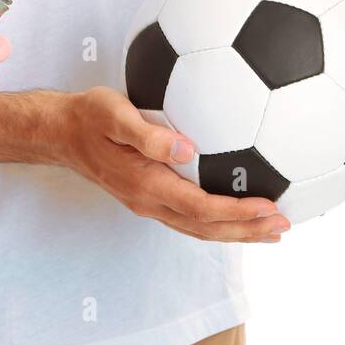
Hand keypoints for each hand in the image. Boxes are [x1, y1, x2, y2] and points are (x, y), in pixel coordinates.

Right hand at [62, 86, 290, 242]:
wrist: (60, 133)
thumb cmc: (88, 116)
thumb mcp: (113, 113)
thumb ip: (148, 134)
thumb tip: (186, 148)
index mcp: (146, 184)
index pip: (201, 207)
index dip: (237, 212)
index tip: (270, 208)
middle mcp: (149, 201)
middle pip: (206, 227)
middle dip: (247, 231)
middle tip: (283, 228)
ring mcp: (148, 203)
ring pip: (198, 227)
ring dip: (236, 231)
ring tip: (270, 231)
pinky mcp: (148, 196)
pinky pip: (189, 217)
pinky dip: (218, 221)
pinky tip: (235, 213)